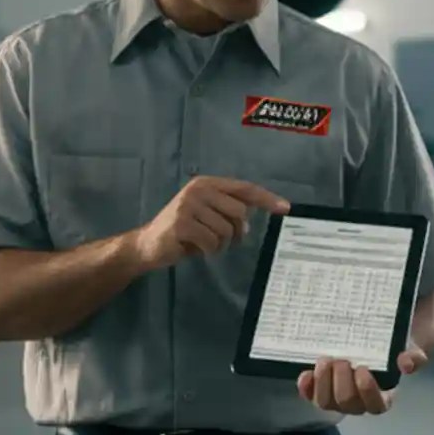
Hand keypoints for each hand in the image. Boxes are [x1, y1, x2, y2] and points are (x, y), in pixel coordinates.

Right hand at [135, 176, 288, 268]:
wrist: (148, 244)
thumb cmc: (183, 230)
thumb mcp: (207, 214)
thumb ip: (227, 210)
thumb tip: (249, 220)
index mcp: (207, 183)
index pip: (244, 188)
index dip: (266, 198)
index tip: (285, 208)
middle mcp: (199, 189)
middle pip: (239, 212)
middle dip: (236, 232)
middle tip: (225, 242)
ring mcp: (189, 205)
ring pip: (226, 230)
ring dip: (220, 244)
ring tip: (205, 243)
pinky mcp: (182, 223)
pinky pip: (211, 242)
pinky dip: (209, 251)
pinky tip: (195, 248)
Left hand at [296, 346, 427, 414]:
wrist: (374, 334)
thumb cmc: (393, 344)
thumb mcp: (408, 345)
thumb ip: (413, 354)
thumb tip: (407, 363)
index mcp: (381, 396)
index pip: (375, 405)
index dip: (367, 391)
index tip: (362, 369)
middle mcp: (357, 401)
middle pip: (347, 403)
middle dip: (342, 383)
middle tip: (341, 360)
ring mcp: (336, 395)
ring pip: (326, 402)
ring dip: (323, 383)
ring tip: (325, 360)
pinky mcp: (320, 386)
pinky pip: (309, 394)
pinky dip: (306, 387)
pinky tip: (305, 374)